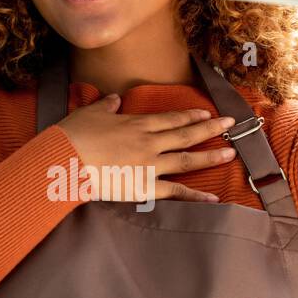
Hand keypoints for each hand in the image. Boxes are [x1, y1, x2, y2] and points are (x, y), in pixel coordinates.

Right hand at [56, 97, 237, 202]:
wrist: (66, 159)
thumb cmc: (74, 135)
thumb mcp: (90, 113)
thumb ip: (106, 105)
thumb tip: (114, 99)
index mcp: (137, 124)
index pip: (170, 118)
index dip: (189, 115)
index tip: (205, 111)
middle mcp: (149, 142)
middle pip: (186, 134)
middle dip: (210, 127)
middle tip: (231, 123)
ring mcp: (150, 165)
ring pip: (187, 159)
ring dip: (211, 156)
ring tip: (231, 153)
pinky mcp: (146, 187)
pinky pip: (176, 192)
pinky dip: (195, 196)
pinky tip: (213, 198)